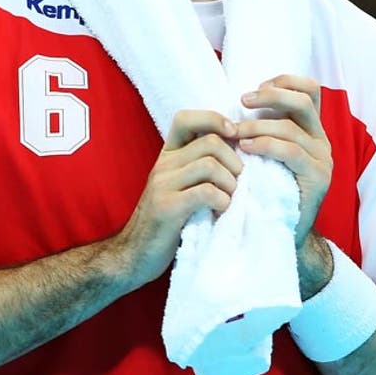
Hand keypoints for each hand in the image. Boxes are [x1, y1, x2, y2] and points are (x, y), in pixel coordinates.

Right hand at [108, 110, 241, 289]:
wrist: (133, 256)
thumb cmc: (167, 222)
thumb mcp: (181, 187)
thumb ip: (200, 167)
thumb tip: (242, 152)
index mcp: (167, 156)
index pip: (186, 118)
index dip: (214, 119)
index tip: (234, 135)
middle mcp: (163, 164)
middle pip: (210, 142)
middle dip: (234, 160)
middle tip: (238, 182)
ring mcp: (162, 185)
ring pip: (210, 164)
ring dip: (230, 183)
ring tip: (230, 199)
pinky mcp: (167, 207)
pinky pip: (205, 192)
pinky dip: (222, 200)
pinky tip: (221, 211)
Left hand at [236, 74, 331, 247]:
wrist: (276, 234)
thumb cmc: (263, 190)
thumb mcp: (264, 153)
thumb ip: (262, 128)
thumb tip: (237, 101)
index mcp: (310, 130)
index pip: (310, 90)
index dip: (284, 81)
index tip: (256, 87)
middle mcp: (321, 141)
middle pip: (304, 101)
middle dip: (270, 96)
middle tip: (241, 101)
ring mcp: (323, 160)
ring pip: (292, 127)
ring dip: (259, 125)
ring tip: (236, 132)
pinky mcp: (318, 178)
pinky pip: (292, 152)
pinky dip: (266, 145)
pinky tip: (246, 148)